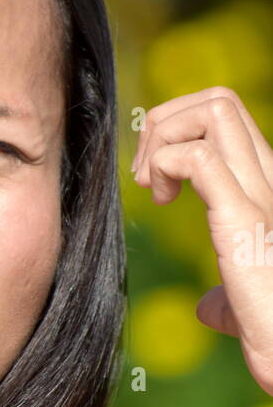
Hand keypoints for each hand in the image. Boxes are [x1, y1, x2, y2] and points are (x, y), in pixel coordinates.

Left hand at [132, 85, 272, 394]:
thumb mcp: (243, 306)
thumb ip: (225, 297)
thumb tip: (208, 308)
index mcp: (266, 192)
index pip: (226, 118)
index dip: (178, 132)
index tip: (157, 183)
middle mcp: (269, 182)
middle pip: (219, 99)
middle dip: (165, 122)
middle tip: (146, 178)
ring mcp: (260, 195)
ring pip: (214, 109)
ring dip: (164, 138)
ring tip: (152, 187)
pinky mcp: (244, 218)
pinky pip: (200, 157)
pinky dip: (167, 165)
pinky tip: (162, 201)